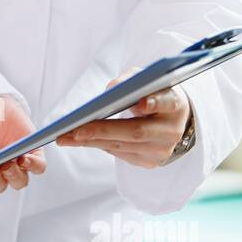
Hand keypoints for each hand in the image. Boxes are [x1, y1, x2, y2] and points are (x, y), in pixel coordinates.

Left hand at [56, 70, 189, 168]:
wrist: (172, 119)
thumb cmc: (153, 93)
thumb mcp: (145, 80)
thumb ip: (131, 79)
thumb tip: (111, 90)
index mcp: (175, 103)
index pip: (167, 102)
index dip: (155, 103)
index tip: (142, 103)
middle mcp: (172, 130)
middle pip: (136, 132)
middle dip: (102, 131)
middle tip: (73, 130)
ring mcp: (162, 150)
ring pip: (122, 147)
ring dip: (91, 142)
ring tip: (65, 137)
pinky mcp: (150, 162)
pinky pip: (120, 154)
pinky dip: (98, 145)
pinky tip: (79, 140)